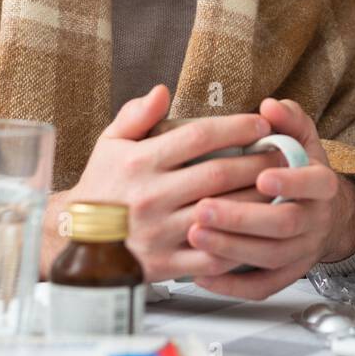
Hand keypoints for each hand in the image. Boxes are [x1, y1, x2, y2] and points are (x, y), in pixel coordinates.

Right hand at [41, 85, 283, 282]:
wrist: (73, 239)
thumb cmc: (100, 186)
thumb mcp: (109, 144)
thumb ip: (136, 115)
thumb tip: (162, 90)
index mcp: (140, 162)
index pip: (198, 137)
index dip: (235, 128)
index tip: (260, 124)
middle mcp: (151, 196)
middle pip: (218, 174)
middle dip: (257, 161)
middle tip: (281, 154)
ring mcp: (159, 232)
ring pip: (221, 212)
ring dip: (256, 199)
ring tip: (279, 186)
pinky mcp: (165, 264)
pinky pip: (212, 254)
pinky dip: (239, 242)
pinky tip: (258, 229)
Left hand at [186, 98, 354, 299]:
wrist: (325, 217)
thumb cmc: (302, 172)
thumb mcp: (303, 140)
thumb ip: (289, 119)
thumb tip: (270, 106)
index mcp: (321, 184)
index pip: (315, 184)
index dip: (291, 182)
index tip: (262, 176)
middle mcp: (315, 219)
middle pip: (285, 224)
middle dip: (243, 218)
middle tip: (205, 209)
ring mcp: (301, 250)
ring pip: (270, 256)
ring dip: (231, 248)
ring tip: (194, 234)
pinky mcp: (285, 274)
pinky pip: (261, 287)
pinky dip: (231, 284)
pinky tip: (201, 273)